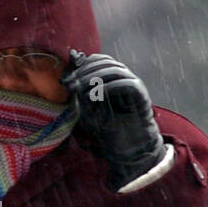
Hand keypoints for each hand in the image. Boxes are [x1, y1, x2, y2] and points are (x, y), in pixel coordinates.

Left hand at [63, 51, 165, 189]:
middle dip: (84, 72)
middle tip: (70, 84)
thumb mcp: (87, 109)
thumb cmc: (108, 128)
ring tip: (79, 89)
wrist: (129, 147)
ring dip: (93, 77)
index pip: (98, 60)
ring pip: (115, 69)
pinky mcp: (141, 94)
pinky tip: (94, 96)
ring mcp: (133, 84)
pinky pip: (126, 84)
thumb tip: (68, 76)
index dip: (82, 66)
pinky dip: (108, 87)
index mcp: (112, 77)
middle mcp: (124, 77)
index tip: (66, 80)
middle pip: (105, 62)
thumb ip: (80, 92)